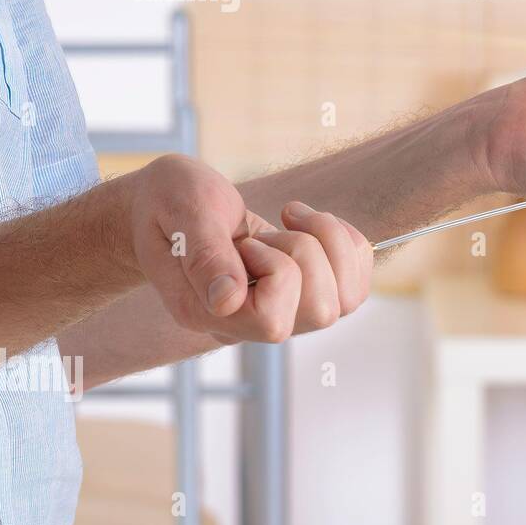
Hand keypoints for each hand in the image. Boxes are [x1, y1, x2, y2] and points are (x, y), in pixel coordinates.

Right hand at [129, 154, 372, 343]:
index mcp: (207, 313)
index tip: (248, 242)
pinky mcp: (303, 292)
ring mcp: (279, 311)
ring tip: (290, 222)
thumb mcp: (182, 212)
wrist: (171, 201)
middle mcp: (246, 324)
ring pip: (346, 301)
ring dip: (330, 245)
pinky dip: (346, 243)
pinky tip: (309, 223)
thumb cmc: (169, 202)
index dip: (277, 271)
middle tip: (270, 231)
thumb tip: (227, 301)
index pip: (273, 321)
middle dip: (307, 253)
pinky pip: (356, 283)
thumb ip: (204, 255)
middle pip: (321, 312)